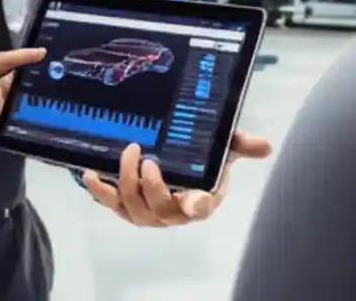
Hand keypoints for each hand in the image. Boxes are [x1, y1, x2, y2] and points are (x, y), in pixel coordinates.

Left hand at [82, 131, 271, 226]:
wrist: (170, 154)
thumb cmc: (201, 154)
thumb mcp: (222, 145)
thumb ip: (241, 144)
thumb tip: (266, 146)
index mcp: (201, 198)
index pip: (201, 208)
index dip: (196, 206)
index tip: (191, 199)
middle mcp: (173, 211)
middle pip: (161, 210)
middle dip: (152, 188)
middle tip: (147, 160)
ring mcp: (147, 211)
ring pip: (134, 208)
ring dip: (127, 183)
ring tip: (128, 153)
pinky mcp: (125, 205)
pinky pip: (110, 203)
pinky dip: (99, 190)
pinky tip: (90, 173)